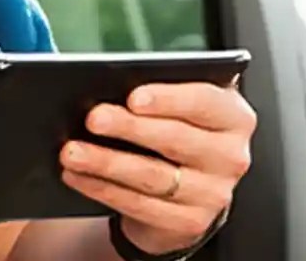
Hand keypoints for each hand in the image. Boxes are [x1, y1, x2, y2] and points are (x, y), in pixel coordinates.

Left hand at [58, 80, 256, 254]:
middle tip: (93, 118)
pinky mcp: (189, 222)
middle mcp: (230, 156)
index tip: (133, 97)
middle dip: (128, 127)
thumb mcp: (182, 106)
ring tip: (72, 151)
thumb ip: (162, 92)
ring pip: (152, 175)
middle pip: (174, 139)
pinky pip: (139, 205)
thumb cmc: (180, 131)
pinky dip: (102, 189)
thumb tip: (114, 83)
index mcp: (233, 117)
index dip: (168, 99)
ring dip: (106, 162)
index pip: (205, 102)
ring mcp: (212, 193)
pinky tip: (78, 176)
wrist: (191, 189)